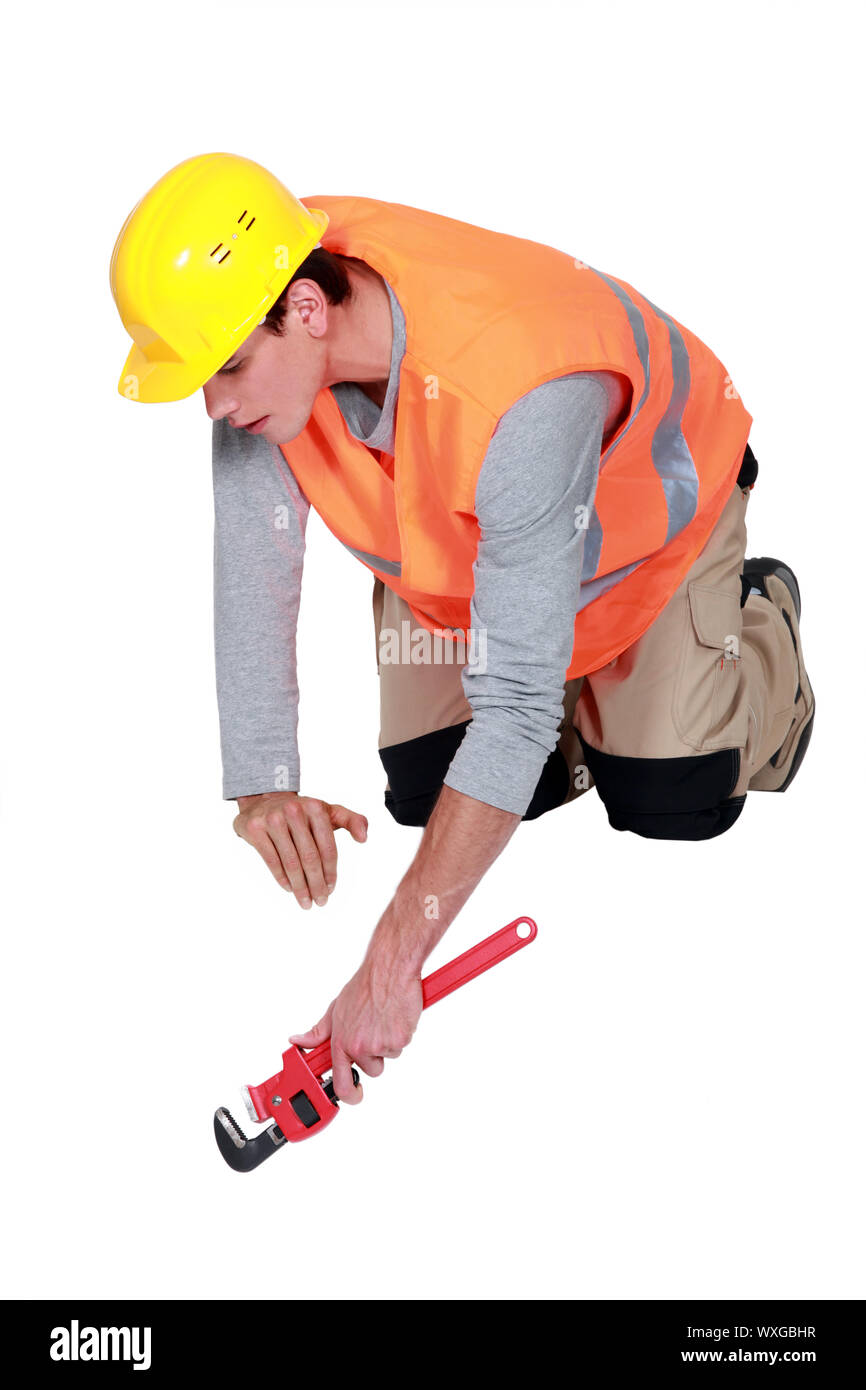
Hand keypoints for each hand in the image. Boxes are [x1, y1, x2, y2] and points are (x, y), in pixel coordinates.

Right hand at [233, 792, 367, 907]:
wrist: (264, 799)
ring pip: (291, 862)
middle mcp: (293, 811)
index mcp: (315, 808)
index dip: (330, 872)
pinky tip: (289, 889)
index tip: (331, 889)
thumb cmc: (302, 811)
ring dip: (300, 887)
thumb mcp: (328, 811)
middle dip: (316, 884)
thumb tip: (364, 838)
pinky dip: (282, 878)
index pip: (327, 847)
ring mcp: (273, 820)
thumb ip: (352, 820)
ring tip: (306, 902)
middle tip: (320, 901)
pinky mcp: (255, 829)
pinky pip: (272, 860)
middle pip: (309, 857)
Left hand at [289, 953, 423, 1103]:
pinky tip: (395, 1015)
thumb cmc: (364, 986)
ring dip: (388, 1042)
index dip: (348, 1096)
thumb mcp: (336, 1009)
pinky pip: (402, 1045)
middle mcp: (359, 1046)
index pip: (340, 1082)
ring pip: (387, 1056)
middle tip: (374, 1030)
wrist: (388, 969)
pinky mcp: (400, 1039)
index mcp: (341, 1041)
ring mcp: (380, 1044)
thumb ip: (318, 1031)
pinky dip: (401, 1033)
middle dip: (375, 1055)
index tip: (354, 1095)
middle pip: (371, 1070)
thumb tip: (298, 1040)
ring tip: (384, 1019)